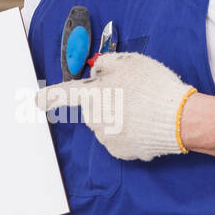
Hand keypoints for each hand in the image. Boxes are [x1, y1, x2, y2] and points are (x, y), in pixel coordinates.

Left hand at [37, 50, 196, 160]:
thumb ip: (105, 64)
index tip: (37, 99)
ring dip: (119, 117)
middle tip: (130, 94)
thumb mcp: (128, 62)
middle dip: (105, 102)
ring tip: (143, 109)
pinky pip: (120, 139)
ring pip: (107, 124)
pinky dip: (130, 132)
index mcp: (90, 95)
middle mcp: (93, 119)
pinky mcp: (120, 152)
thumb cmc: (153, 87)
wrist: (178, 118)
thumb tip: (97, 72)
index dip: (47, 95)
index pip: (60, 94)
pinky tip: (145, 124)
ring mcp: (106, 138)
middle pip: (92, 108)